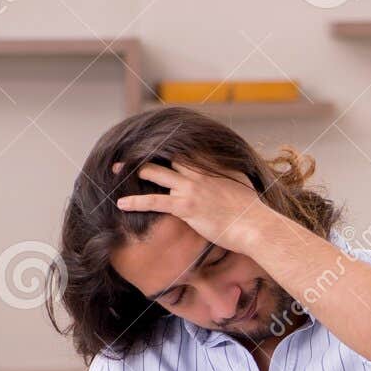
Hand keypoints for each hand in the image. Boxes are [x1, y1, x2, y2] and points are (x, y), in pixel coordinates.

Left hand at [112, 158, 278, 255]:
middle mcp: (197, 172)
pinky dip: (136, 202)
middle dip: (144, 154)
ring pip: (155, 174)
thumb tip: (225, 171)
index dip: (164, 147)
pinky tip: (122, 203)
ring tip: (116, 171)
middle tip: (127, 154)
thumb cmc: (251, 210)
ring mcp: (190, 188)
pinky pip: (155, 202)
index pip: (182, 149)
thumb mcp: (241, 181)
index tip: (151, 145)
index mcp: (210, 165)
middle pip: (165, 157)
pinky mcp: (185, 207)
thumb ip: (228, 172)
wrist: (254, 225)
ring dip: (134, 172)